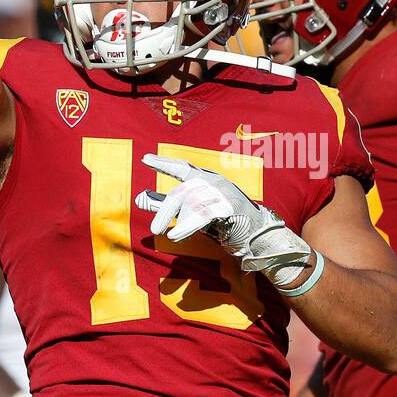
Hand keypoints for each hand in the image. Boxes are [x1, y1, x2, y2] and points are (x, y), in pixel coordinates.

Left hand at [134, 154, 312, 280]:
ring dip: (178, 221)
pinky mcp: (230, 207)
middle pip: (182, 192)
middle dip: (164, 210)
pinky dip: (188, 226)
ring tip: (168, 236)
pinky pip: (204, 215)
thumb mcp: (194, 212)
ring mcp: (223, 193)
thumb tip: (138, 198)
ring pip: (192, 203)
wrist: (258, 234)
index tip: (145, 159)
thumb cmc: (225, 222)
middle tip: (154, 230)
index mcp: (206, 180)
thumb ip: (168, 205)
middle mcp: (214, 182)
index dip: (164, 164)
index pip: (182, 168)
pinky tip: (176, 236)